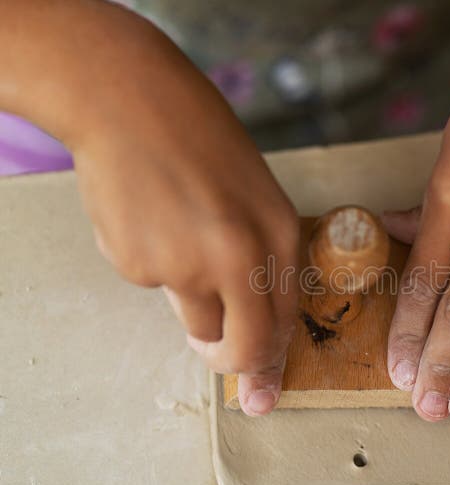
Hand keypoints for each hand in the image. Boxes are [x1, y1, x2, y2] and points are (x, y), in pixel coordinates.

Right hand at [69, 12, 298, 416]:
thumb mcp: (250, 192)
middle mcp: (241, 257)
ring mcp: (188, 266)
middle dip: (234, 364)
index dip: (272, 357)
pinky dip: (148, 262)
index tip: (263, 384)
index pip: (285, 319)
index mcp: (278, 234)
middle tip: (215, 355)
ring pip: (193, 318)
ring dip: (186, 296)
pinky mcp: (139, 267)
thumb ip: (255, 254)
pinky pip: (152, 285)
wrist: (129, 100)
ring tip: (171, 230)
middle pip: (247, 346)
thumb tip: (241, 314)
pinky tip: (144, 215)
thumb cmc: (196, 136)